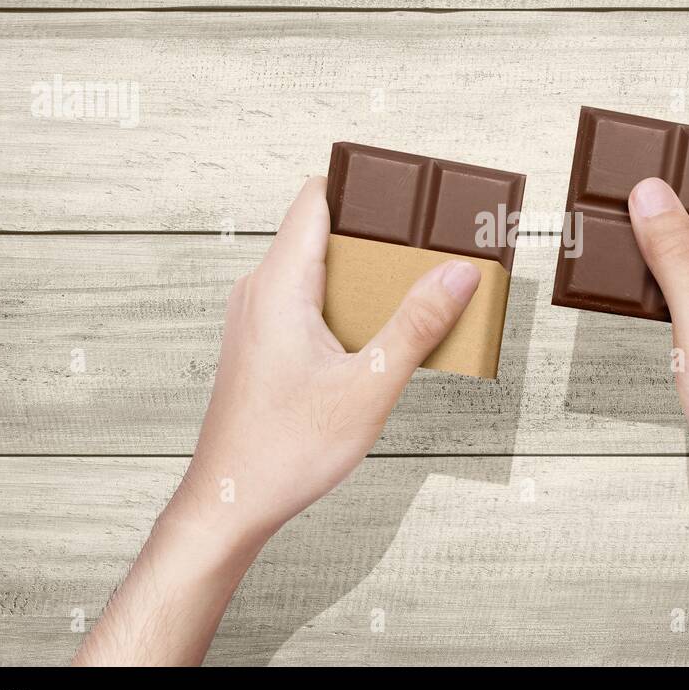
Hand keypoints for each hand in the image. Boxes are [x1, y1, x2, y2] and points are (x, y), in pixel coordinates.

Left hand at [76, 176, 479, 664]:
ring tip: (416, 296)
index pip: (318, 196)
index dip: (365, 187)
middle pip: (325, 231)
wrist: (231, 502)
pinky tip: (380, 337)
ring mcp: (256, 315)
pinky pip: (309, 299)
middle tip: (430, 250)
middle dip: (380, 238)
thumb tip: (457, 273)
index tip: (410, 194)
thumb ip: (416, 324)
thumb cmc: (285, 450)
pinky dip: (347, 305)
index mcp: (279, 285)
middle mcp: (260, 289)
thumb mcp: (369, 386)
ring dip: (366, 277)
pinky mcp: (261, 340)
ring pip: (318, 268)